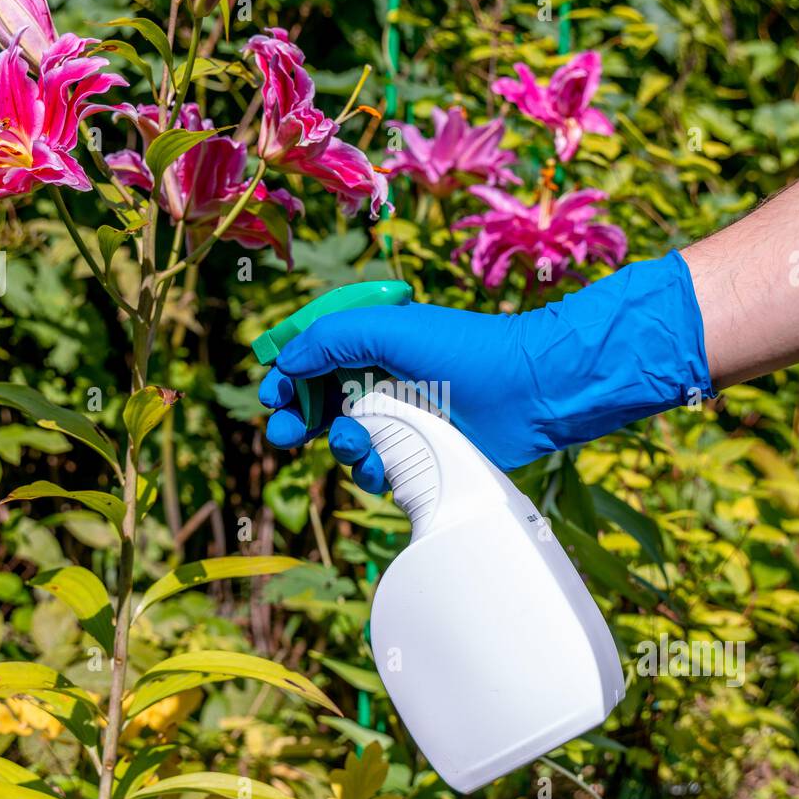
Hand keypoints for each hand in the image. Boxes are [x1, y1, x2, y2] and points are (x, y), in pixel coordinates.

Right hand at [258, 251, 713, 491]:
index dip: (287, 378)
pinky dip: (373, 469)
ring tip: (356, 441)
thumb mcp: (387, 327)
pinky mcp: (416, 455)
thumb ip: (329, 339)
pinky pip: (375, 471)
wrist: (526, 392)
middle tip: (286, 432)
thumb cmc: (463, 350)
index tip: (272, 395)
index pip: (312, 360)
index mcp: (370, 344)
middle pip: (318, 406)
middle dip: (298, 420)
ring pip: (344, 444)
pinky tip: (385, 462)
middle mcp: (379, 382)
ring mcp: (398, 421)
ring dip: (341, 446)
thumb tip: (287, 362)